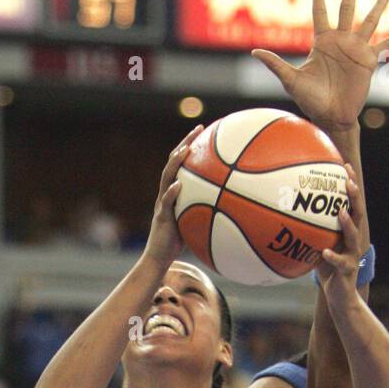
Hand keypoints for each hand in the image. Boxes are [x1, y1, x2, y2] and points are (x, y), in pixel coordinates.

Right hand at [143, 125, 203, 268]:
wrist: (159, 258)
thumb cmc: (178, 242)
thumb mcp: (194, 221)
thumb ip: (205, 209)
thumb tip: (230, 205)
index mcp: (173, 192)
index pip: (181, 163)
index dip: (190, 145)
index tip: (203, 130)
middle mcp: (166, 193)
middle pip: (173, 162)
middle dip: (185, 144)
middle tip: (198, 129)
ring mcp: (162, 204)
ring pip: (166, 177)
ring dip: (175, 163)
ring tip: (185, 151)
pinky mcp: (161, 217)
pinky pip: (165, 203)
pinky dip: (171, 193)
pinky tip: (179, 185)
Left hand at [252, 0, 388, 130]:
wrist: (330, 117)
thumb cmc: (310, 101)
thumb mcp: (291, 81)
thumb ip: (275, 64)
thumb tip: (254, 52)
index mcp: (322, 42)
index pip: (320, 12)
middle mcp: (340, 42)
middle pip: (346, 8)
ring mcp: (356, 50)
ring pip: (369, 22)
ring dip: (379, 6)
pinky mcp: (369, 62)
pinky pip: (386, 45)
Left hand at [314, 166, 363, 310]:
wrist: (340, 298)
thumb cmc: (327, 272)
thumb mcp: (316, 247)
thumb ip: (308, 232)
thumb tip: (285, 216)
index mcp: (348, 232)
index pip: (351, 203)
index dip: (350, 185)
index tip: (344, 165)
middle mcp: (354, 240)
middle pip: (358, 213)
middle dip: (354, 195)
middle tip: (347, 179)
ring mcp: (352, 255)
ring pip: (354, 235)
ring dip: (347, 222)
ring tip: (339, 210)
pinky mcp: (347, 271)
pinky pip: (340, 263)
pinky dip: (332, 257)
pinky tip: (324, 252)